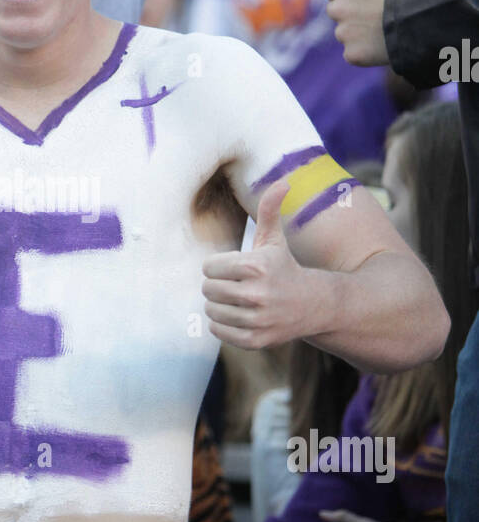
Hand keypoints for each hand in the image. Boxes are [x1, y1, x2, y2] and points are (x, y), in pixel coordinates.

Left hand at [201, 180, 315, 348]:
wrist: (313, 305)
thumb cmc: (284, 267)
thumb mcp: (275, 239)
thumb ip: (270, 209)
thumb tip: (283, 181)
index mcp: (256, 266)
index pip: (209, 267)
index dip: (219, 266)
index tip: (236, 268)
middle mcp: (256, 295)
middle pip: (208, 289)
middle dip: (218, 285)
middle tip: (236, 285)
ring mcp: (257, 320)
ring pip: (210, 311)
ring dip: (220, 305)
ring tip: (239, 300)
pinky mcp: (255, 340)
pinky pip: (217, 331)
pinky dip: (223, 324)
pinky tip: (240, 315)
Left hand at [321, 0, 398, 65]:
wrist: (420, 18)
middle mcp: (338, 8)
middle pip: (336, 11)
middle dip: (349, 12)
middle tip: (372, 15)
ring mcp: (343, 33)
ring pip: (344, 33)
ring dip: (357, 32)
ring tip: (382, 30)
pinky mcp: (352, 53)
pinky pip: (353, 52)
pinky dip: (364, 51)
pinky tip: (382, 45)